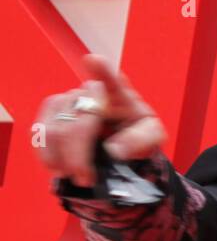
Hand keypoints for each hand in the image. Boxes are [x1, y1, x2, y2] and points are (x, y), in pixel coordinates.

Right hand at [35, 53, 166, 188]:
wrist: (121, 145)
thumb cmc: (137, 136)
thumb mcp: (151, 139)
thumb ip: (140, 140)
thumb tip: (115, 150)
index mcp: (118, 94)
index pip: (110, 79)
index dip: (102, 71)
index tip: (94, 62)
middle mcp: (88, 93)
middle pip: (76, 121)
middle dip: (77, 154)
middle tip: (85, 178)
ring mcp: (66, 101)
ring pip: (53, 128)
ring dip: (61, 158)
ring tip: (75, 177)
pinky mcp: (50, 115)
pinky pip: (39, 132)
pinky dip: (46, 154)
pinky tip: (57, 168)